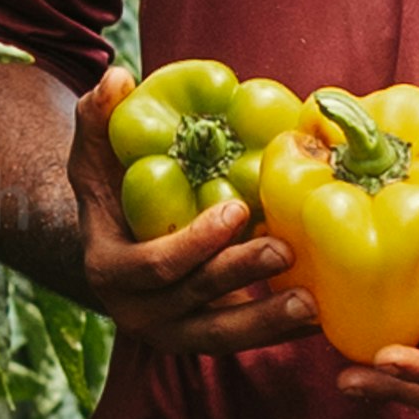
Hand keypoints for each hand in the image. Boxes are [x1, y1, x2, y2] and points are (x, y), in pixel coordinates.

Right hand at [70, 68, 313, 356]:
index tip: (237, 210)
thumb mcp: (96, 153)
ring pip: (224, 335)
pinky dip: (282, 331)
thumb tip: (118, 76)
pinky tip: (323, 315)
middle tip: (286, 249)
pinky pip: (246, 342)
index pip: (153, 265)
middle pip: (194, 302)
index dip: (195, 243)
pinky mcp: (207, 339)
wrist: (115, 244)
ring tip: (314, 303)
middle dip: (240, 276)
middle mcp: (138, 313)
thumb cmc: (110, 187)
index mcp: (109, 271)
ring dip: (269, 321)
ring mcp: (174, 334)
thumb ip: (99, 117)